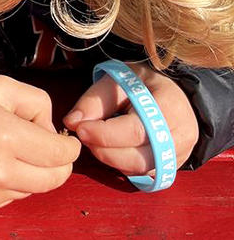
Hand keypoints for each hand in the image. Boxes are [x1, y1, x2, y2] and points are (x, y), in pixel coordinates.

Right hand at [0, 74, 80, 211]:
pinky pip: (13, 196)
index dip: (69, 148)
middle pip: (53, 179)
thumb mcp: (0, 86)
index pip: (58, 154)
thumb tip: (52, 132)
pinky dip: (14, 181)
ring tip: (13, 149)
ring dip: (34, 172)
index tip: (68, 142)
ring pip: (34, 189)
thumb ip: (36, 102)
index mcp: (5, 135)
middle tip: (49, 147)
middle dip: (59, 163)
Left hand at [63, 62, 198, 176]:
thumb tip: (72, 122)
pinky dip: (121, 164)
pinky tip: (110, 147)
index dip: (104, 134)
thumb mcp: (119, 79)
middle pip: (138, 156)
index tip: (80, 128)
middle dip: (103, 149)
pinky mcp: (171, 167)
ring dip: (110, 158)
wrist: (173, 93)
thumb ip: (96, 99)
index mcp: (170, 106)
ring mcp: (179, 155)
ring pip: (139, 170)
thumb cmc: (143, 84)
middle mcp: (181, 135)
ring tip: (94, 139)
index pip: (135, 130)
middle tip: (83, 134)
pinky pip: (141, 174)